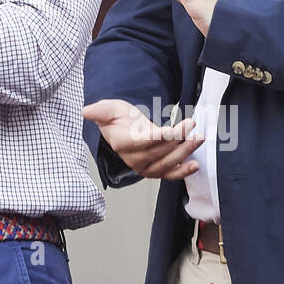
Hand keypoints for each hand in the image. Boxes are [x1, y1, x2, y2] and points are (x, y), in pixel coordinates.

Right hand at [82, 98, 202, 179]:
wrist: (122, 128)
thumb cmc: (117, 118)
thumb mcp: (108, 109)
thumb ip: (99, 111)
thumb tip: (86, 112)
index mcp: (121, 143)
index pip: (142, 142)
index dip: (160, 138)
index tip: (174, 129)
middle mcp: (132, 158)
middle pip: (158, 153)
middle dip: (178, 141)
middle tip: (192, 126)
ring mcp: (143, 166)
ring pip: (166, 164)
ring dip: (184, 153)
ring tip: (197, 139)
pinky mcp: (154, 169)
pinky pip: (168, 174)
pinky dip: (182, 172)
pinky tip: (194, 165)